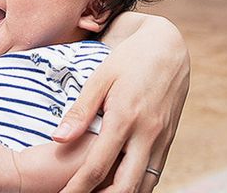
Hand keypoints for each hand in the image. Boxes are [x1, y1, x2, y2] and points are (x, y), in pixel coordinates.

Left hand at [52, 16, 188, 192]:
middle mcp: (146, 134)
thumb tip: (57, 139)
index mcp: (124, 118)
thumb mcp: (100, 77)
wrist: (168, 47)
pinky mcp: (169, 140)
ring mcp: (161, 139)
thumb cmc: (129, 59)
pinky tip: (122, 186)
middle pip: (124, 187)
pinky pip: (155, 173)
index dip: (77, 188)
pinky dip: (139, 186)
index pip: (97, 166)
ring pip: (144, 185)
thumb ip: (80, 111)